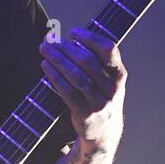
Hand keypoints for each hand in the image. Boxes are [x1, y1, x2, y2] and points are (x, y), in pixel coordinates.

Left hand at [39, 26, 127, 149]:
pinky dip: (55, 76)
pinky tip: (46, 66)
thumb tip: (68, 39)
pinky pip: (67, 91)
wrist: (104, 132)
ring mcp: (99, 102)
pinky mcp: (85, 113)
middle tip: (50, 40)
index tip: (73, 32)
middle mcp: (112, 88)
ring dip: (58, 60)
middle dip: (67, 48)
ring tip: (45, 50)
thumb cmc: (100, 97)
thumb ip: (95, 61)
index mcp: (119, 74)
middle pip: (88, 61)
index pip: (108, 49)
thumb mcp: (106, 80)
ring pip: (76, 76)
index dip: (90, 38)